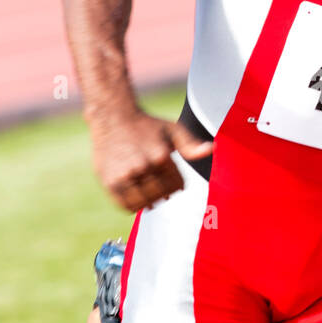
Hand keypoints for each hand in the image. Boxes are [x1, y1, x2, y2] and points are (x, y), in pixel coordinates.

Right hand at [89, 110, 213, 212]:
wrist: (112, 116)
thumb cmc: (146, 125)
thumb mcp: (172, 130)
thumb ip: (191, 144)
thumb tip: (211, 149)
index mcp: (161, 156)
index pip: (176, 185)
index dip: (178, 186)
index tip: (175, 184)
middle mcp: (143, 166)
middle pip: (160, 195)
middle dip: (164, 194)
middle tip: (163, 193)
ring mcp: (125, 175)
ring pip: (143, 202)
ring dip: (149, 202)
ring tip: (150, 198)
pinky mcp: (110, 181)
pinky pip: (125, 204)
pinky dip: (132, 206)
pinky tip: (136, 199)